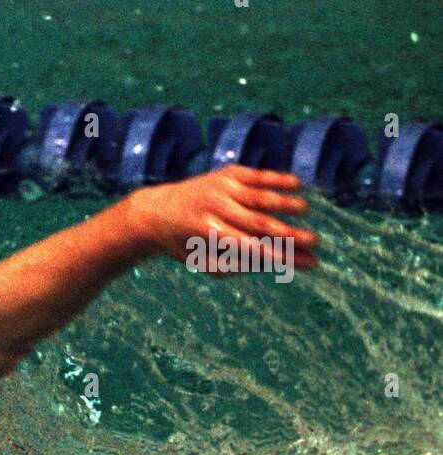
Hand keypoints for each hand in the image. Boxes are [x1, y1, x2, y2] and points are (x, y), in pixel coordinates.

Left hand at [126, 164, 319, 273]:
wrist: (156, 212)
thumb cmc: (185, 246)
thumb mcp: (206, 263)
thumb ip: (240, 264)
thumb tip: (282, 262)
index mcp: (209, 235)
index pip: (253, 247)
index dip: (282, 255)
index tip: (308, 262)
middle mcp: (215, 208)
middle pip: (260, 223)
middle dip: (291, 233)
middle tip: (316, 241)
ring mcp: (221, 188)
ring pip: (260, 196)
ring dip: (286, 203)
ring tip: (306, 212)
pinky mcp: (226, 174)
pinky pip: (257, 176)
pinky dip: (277, 179)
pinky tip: (297, 184)